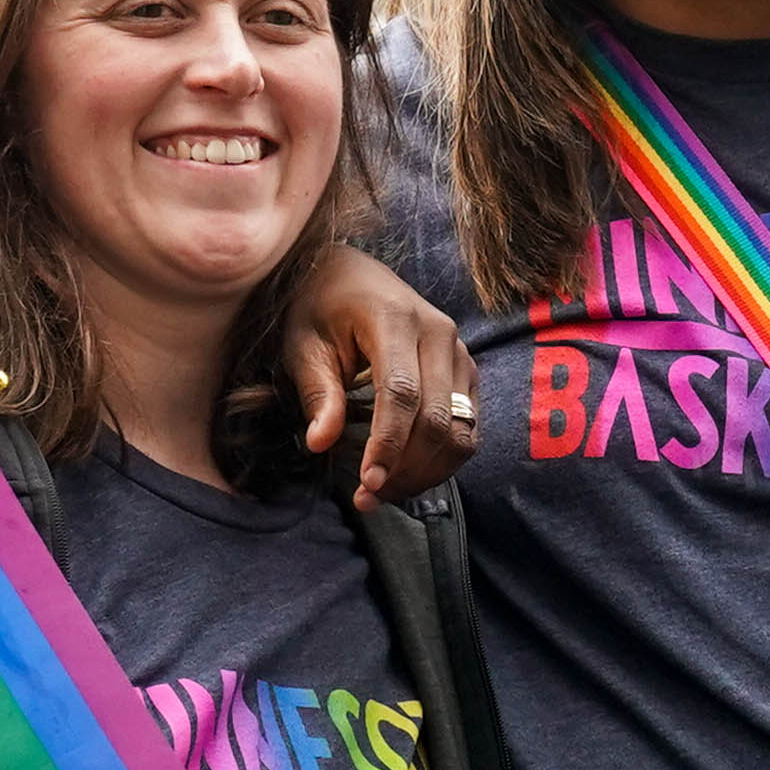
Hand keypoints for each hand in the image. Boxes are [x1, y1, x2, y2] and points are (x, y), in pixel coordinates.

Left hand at [281, 245, 477, 509]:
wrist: (349, 272)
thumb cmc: (318, 305)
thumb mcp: (303, 343)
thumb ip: (318, 391)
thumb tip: (321, 442)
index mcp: (396, 319)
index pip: (402, 394)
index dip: (387, 444)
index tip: (365, 483)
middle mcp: (440, 333)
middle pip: (437, 419)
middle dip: (405, 468)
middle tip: (366, 497)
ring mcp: (459, 352)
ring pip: (460, 430)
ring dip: (426, 471)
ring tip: (384, 492)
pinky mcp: (466, 372)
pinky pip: (467, 427)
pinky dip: (441, 460)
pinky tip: (406, 474)